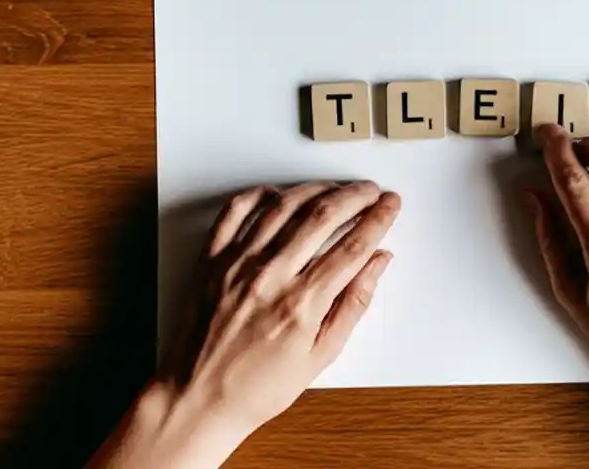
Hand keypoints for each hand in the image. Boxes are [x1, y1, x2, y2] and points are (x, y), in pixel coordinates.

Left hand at [92, 181, 398, 468]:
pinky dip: (260, 195)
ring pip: (284, 206)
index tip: (390, 205)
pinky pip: (235, 211)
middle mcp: (271, 276)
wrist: (197, 400)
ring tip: (335, 189)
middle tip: (371, 191)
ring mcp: (237, 264)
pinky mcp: (211, 261)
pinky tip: (279, 195)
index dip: (378, 219)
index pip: (353, 246)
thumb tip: (379, 262)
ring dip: (316, 190)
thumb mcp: (321, 355)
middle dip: (355, 196)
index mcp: (303, 304)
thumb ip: (353, 304)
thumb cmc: (258, 387)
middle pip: (323, 215)